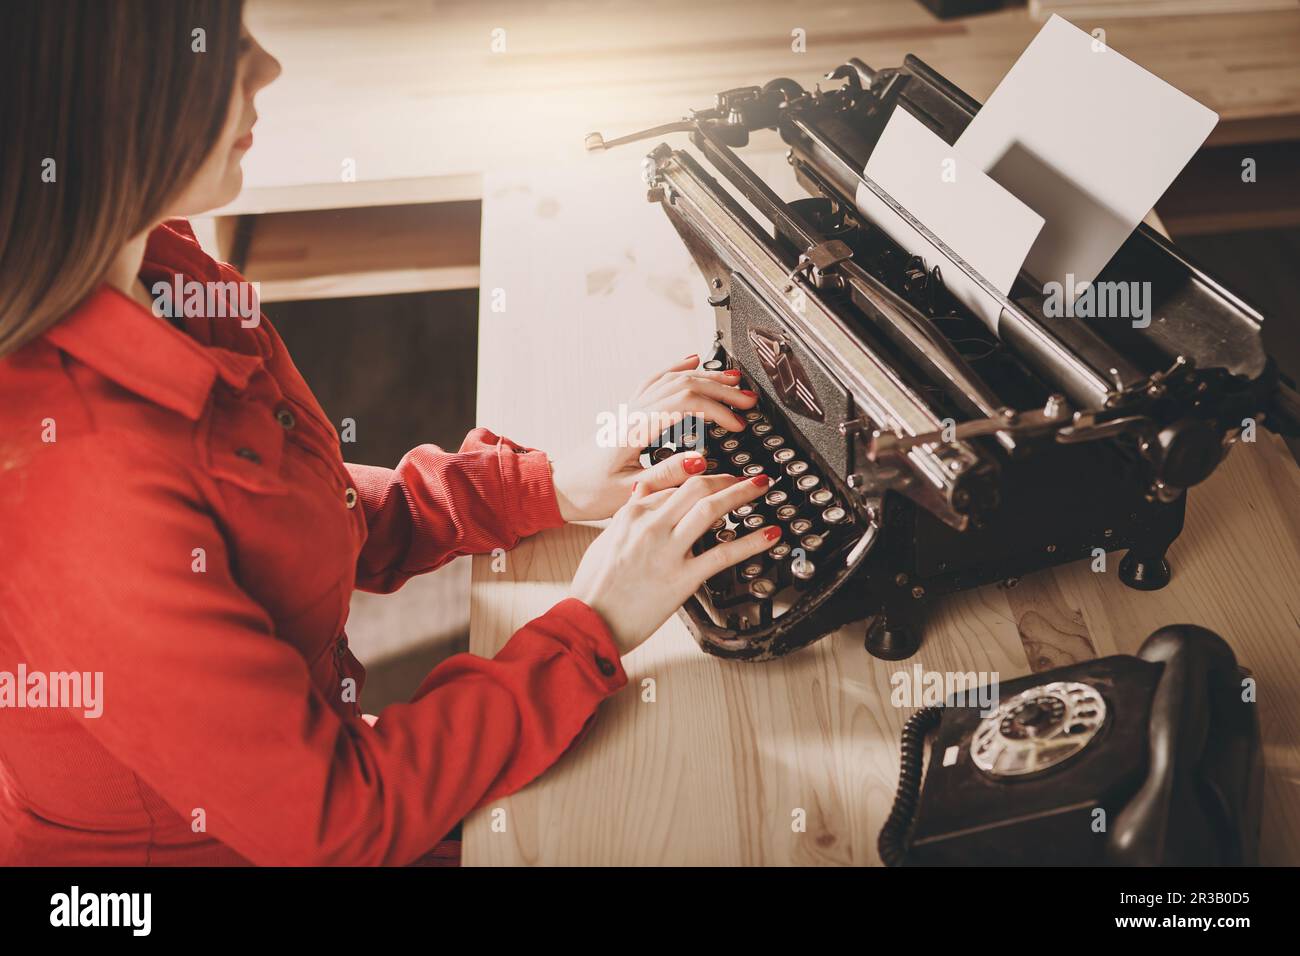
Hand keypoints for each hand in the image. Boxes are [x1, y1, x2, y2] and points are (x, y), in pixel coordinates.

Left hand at [549, 354, 756, 521]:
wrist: (560, 486)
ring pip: (672, 379)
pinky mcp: (629, 411)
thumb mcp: (629, 492)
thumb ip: (666, 477)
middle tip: (748, 402)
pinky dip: (677, 368)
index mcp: (634, 429)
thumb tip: (701, 461)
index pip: (684, 404)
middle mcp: (633, 412)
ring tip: (734, 382)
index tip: (737, 426)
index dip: (716, 411)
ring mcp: (630, 408)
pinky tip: (693, 361)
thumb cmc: (589, 492)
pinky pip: (656, 380)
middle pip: (683, 385)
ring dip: (706, 378)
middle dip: (720, 390)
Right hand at [568, 471, 780, 656]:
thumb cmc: (594, 587)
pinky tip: (770, 535)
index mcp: (631, 515)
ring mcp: (667, 551)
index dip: (699, 479)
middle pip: (695, 487)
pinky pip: (723, 555)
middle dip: (726, 477)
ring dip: (741, 494)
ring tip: (761, 487)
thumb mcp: (604, 540)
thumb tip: (642, 494)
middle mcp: (650, 526)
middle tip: (745, 477)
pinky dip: (751, 542)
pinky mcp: (682, 579)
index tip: (714, 480)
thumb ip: (627, 515)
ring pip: (711, 509)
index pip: (671, 485)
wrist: (588, 623)